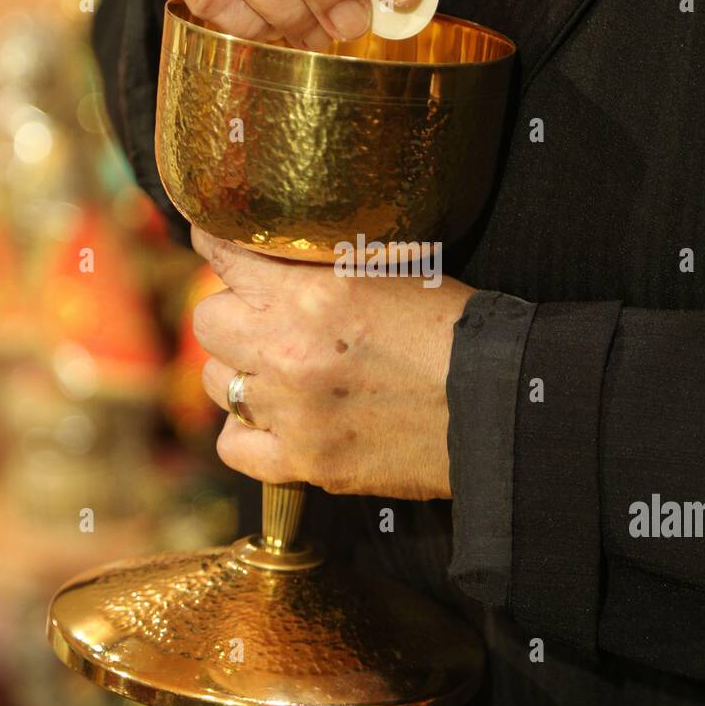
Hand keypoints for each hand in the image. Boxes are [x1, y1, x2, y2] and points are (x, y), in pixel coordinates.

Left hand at [190, 229, 474, 499]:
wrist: (497, 405)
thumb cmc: (455, 332)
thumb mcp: (391, 271)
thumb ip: (325, 265)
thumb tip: (279, 254)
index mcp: (312, 293)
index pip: (225, 256)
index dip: (215, 245)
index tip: (214, 244)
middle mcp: (289, 349)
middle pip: (207, 321)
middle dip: (232, 314)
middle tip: (261, 319)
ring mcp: (292, 411)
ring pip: (214, 384)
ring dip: (240, 373)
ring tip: (277, 372)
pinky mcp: (306, 462)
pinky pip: (232, 448)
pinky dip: (246, 434)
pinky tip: (275, 422)